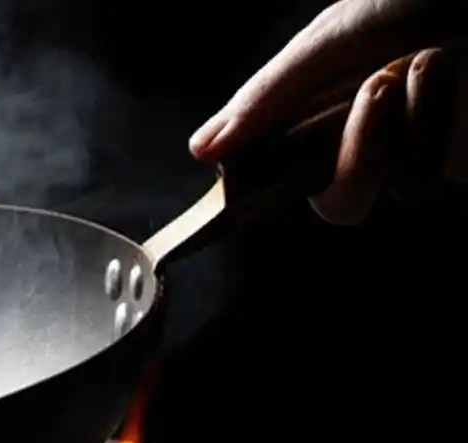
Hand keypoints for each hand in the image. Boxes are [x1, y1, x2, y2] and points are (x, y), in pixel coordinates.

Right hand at [189, 0, 465, 224]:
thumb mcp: (327, 38)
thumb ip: (267, 96)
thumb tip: (200, 150)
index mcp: (315, 115)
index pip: (278, 179)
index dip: (266, 192)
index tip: (251, 189)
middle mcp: (363, 139)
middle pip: (340, 205)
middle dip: (357, 157)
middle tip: (374, 89)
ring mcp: (417, 149)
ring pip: (401, 188)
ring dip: (415, 121)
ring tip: (426, 58)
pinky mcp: (460, 153)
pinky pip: (448, 168)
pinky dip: (441, 118)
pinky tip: (445, 69)